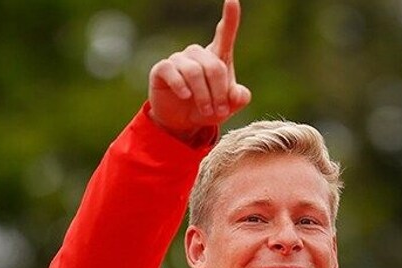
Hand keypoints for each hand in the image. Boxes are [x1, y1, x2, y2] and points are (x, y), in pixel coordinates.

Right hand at [148, 0, 251, 141]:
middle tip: (220, 112)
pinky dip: (181, 86)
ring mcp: (179, 60)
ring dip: (203, 95)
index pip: (225, 34)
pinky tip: (185, 96)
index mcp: (217, 58)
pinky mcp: (162, 69)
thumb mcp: (227, 108)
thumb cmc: (208, 108)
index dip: (230, 17)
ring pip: (194, 71)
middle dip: (219, 92)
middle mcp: (198, 54)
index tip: (232, 0)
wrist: (182, 122)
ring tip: (206, 111)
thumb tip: (238, 94)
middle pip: (214, 66)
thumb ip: (239, 99)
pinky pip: (173, 72)